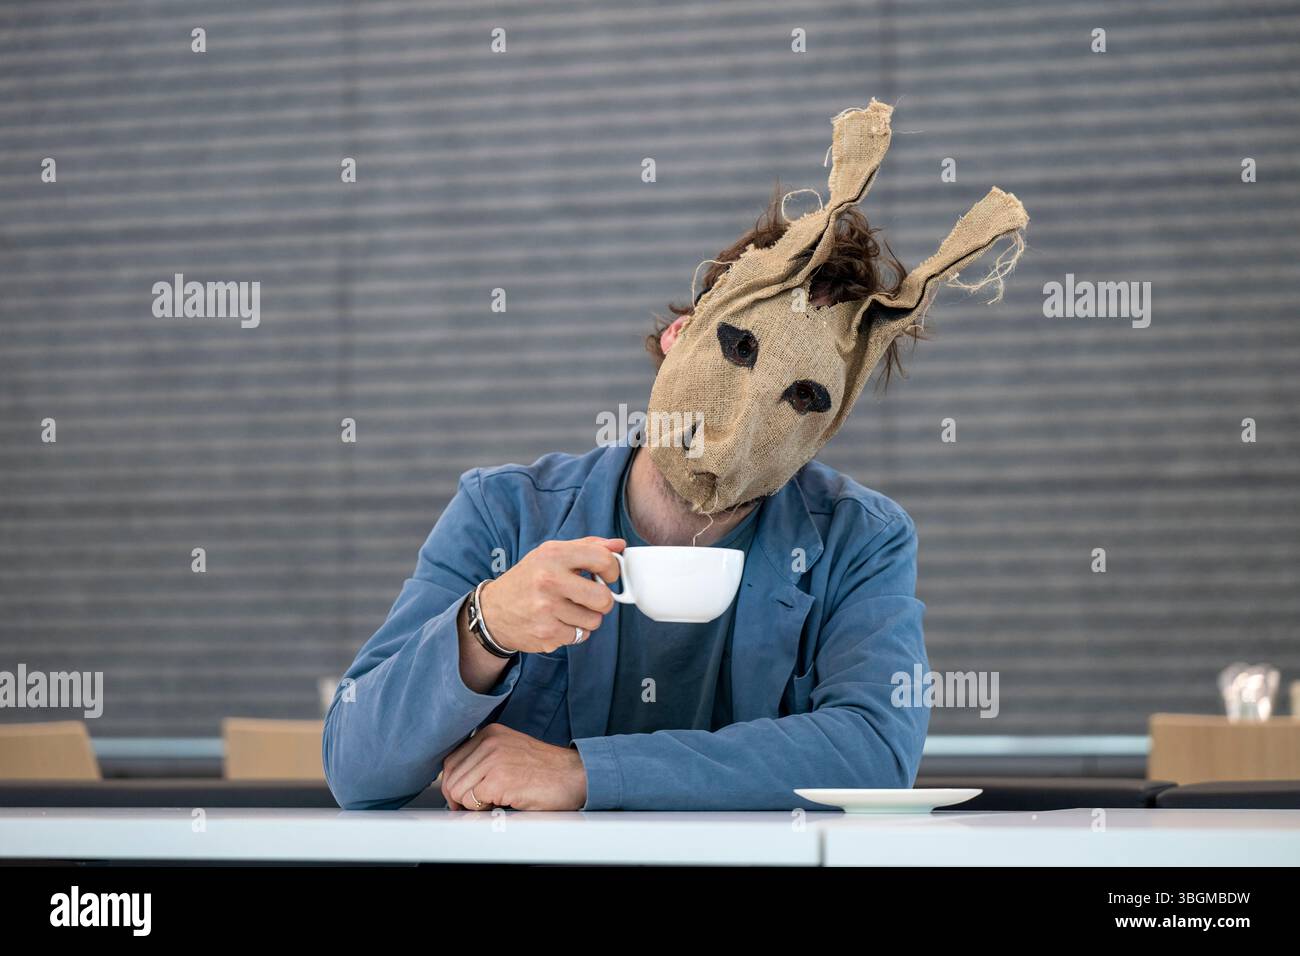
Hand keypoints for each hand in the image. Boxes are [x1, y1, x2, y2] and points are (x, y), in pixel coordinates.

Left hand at [441, 724, 587, 810]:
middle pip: (450, 776)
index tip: (463, 796)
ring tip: (493, 802)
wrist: (575, 776)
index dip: (453, 783)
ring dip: (472, 804)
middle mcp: (489, 741)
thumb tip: (455, 782)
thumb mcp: (509, 752)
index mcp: (490, 733)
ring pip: (457, 790)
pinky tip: (502, 803)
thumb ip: (483, 760)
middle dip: (459, 797)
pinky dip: (483, 809)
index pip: (451, 760)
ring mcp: (494, 759)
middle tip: (476, 806)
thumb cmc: (547, 770)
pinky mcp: (499, 779)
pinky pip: (472, 801)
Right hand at [478, 537, 623, 653]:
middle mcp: (548, 580)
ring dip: (586, 618)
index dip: (612, 571)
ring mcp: (546, 609)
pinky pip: (580, 636)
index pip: (603, 560)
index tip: (606, 577)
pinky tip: (557, 621)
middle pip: (604, 599)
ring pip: (594, 621)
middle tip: (590, 598)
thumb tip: (619, 546)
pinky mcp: (546, 633)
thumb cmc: (528, 579)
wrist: (493, 611)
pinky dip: (573, 631)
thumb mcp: (551, 554)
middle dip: (602, 601)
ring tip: (568, 609)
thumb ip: (587, 547)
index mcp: (553, 554)